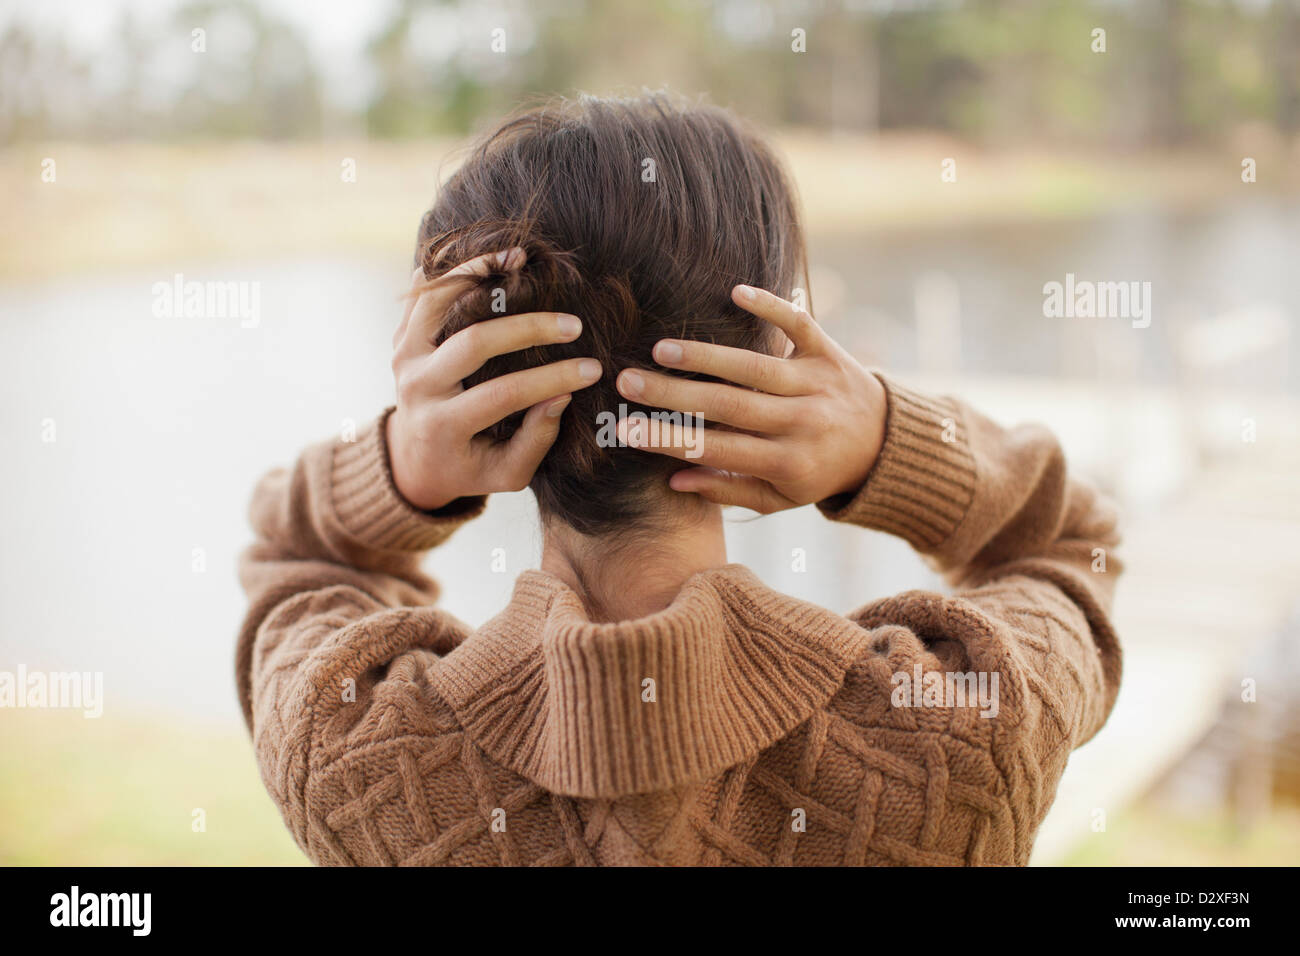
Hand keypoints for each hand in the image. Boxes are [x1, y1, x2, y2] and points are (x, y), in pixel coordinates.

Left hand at [386, 248, 601, 510]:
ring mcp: (404, 357)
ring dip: (479, 274)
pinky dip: (457, 270)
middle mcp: (417, 388)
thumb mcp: (505, 474)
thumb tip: (562, 395)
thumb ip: (535, 441)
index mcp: (442, 426)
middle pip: (472, 344)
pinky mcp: (402, 337)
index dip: (551, 379)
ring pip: (437, 303)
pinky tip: (495, 258)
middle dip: (529, 329)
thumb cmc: (470, 468)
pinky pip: (425, 294)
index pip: (503, 395)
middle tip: (574, 325)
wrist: (415, 458)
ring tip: (522, 259)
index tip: (593, 371)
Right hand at [614, 284, 886, 513]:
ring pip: (756, 367)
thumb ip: (729, 490)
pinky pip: (798, 325)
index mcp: (790, 463)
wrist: (884, 444)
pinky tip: (734, 292)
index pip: (718, 450)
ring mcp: (818, 383)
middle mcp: (804, 422)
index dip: (670, 440)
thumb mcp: (780, 497)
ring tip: (661, 349)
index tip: (625, 429)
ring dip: (707, 356)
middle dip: (674, 394)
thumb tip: (674, 478)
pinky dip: (771, 306)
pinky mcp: (829, 352)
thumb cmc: (818, 472)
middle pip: (730, 406)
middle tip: (627, 381)